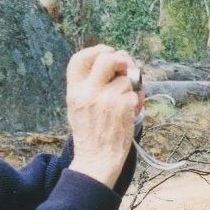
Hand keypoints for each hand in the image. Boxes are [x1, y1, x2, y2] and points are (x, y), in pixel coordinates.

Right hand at [64, 45, 141, 187]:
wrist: (97, 159)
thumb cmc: (90, 134)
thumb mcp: (77, 107)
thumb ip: (88, 85)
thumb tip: (112, 60)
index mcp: (74, 92)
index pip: (79, 58)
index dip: (96, 50)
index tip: (107, 53)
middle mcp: (88, 92)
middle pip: (107, 58)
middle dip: (121, 60)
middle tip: (125, 69)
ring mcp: (106, 99)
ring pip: (126, 79)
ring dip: (129, 88)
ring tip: (123, 103)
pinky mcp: (122, 107)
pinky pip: (135, 93)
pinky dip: (136, 101)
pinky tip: (128, 112)